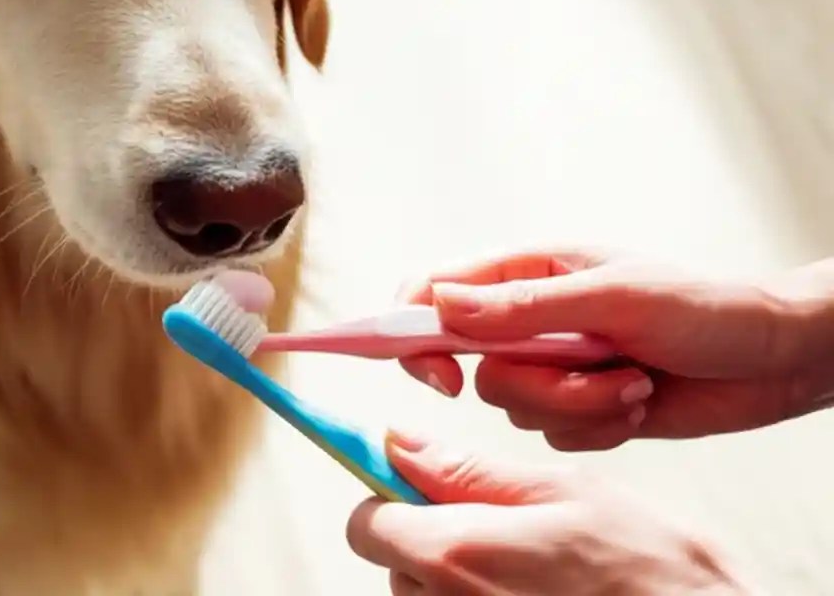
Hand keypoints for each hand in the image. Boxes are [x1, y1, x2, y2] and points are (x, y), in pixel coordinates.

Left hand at [346, 431, 749, 595]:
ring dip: (460, 576)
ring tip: (535, 569)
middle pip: (396, 563)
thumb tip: (401, 443)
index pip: (367, 525)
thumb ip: (472, 470)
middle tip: (504, 529)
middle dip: (432, 538)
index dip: (391, 498)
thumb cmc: (657, 574)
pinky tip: (539, 594)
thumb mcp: (569, 492)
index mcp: (457, 557)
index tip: (420, 486)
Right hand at [398, 249, 833, 449]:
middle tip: (578, 375)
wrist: (769, 362)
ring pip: (513, 405)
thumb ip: (523, 307)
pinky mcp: (576, 406)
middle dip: (531, 382)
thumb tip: (441, 303)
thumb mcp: (614, 299)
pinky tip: (638, 400)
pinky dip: (597, 426)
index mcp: (527, 272)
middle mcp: (529, 319)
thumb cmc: (705, 309)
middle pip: (470, 364)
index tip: (438, 372)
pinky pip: (552, 433)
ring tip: (633, 380)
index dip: (413, 331)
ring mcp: (552, 364)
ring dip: (578, 404)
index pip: (433, 292)